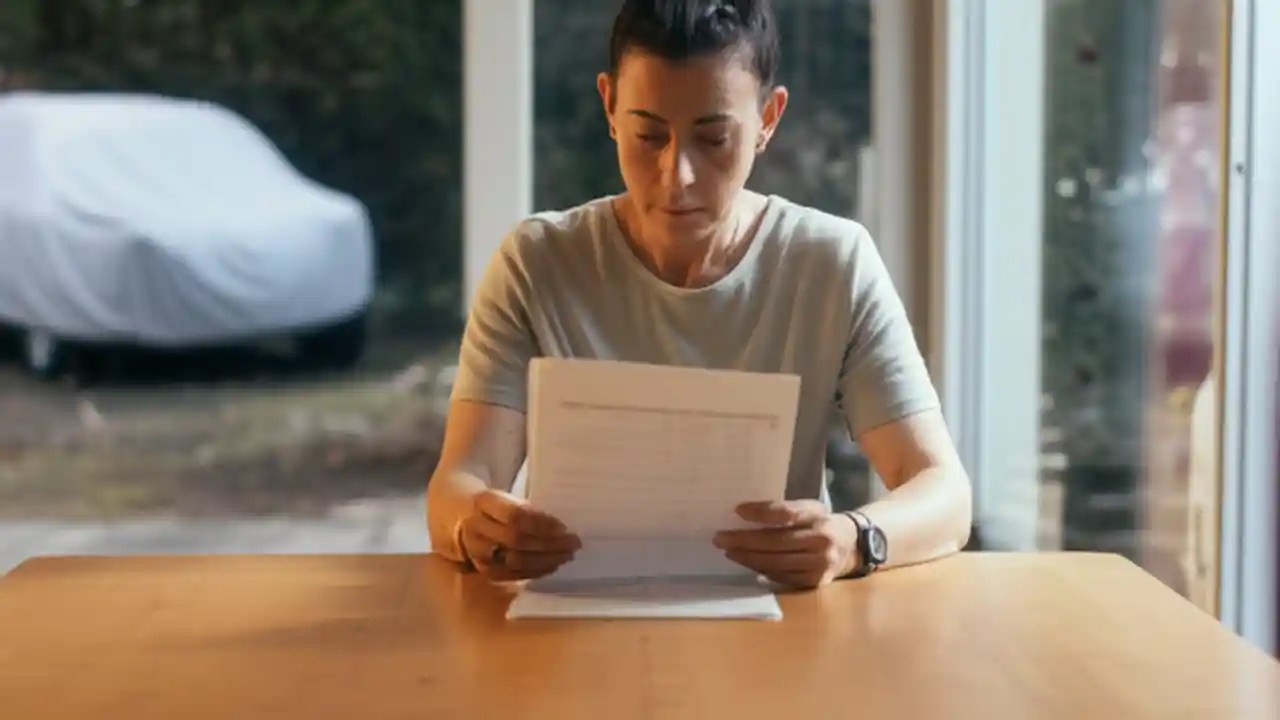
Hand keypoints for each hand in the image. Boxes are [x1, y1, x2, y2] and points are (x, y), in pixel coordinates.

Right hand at [459, 490, 581, 581]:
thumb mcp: (499, 489)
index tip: (564, 526)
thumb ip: (522, 504)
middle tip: (573, 543)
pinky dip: (530, 572)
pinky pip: (506, 574)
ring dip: (543, 561)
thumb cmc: (485, 496)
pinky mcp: (476, 567)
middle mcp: (474, 526)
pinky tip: (549, 567)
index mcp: (481, 501)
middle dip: (549, 545)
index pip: (515, 516)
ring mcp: (473, 549)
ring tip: (566, 556)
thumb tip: (559, 521)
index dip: (541, 524)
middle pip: (516, 541)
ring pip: (511, 561)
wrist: (447, 506)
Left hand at [713, 500, 858, 589]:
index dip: (760, 512)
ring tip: (729, 552)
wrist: (852, 546)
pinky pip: (782, 577)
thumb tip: (742, 514)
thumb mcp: (808, 508)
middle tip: (720, 538)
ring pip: (776, 563)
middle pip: (775, 542)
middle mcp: (820, 540)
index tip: (737, 511)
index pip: (785, 513)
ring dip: (748, 558)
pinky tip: (747, 566)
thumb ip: (782, 510)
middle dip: (744, 541)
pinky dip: (762, 572)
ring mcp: (819, 564)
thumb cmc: (820, 522)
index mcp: (816, 515)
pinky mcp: (815, 581)